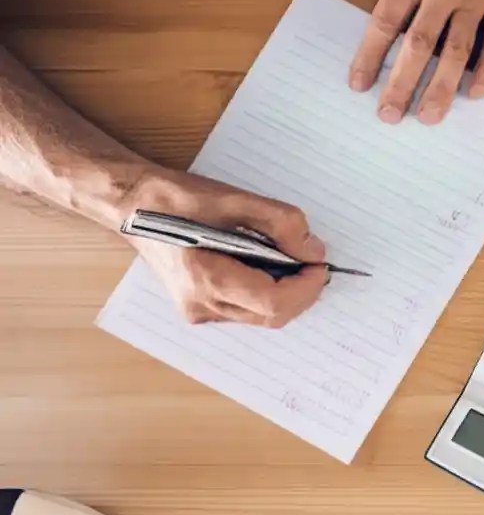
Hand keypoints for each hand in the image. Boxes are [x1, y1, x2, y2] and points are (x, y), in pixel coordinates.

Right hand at [123, 169, 328, 327]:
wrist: (133, 205)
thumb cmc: (177, 200)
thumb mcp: (234, 199)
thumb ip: (281, 223)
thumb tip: (313, 250)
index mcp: (206, 279)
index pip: (274, 302)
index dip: (306, 286)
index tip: (319, 263)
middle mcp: (201, 305)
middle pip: (272, 315)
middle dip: (302, 291)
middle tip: (312, 261)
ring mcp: (199, 311)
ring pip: (261, 315)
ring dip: (286, 292)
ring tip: (289, 259)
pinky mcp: (200, 308)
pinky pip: (246, 309)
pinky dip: (267, 291)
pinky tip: (266, 265)